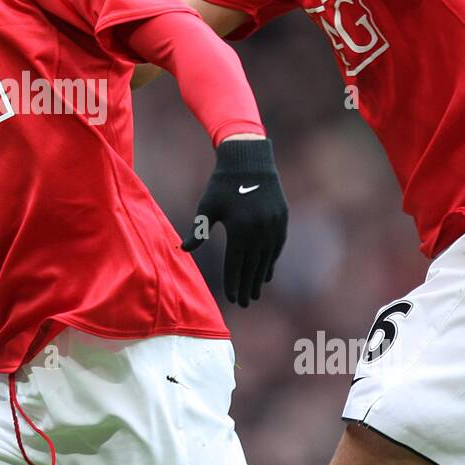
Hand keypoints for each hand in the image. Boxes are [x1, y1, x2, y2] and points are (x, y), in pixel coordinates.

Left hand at [182, 138, 287, 306]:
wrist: (250, 161)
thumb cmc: (222, 184)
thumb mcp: (207, 207)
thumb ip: (198, 231)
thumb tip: (183, 250)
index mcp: (239, 229)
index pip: (236, 265)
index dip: (234, 284)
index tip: (233, 299)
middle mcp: (259, 231)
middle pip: (252, 267)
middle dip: (248, 287)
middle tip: (245, 303)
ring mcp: (273, 226)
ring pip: (266, 260)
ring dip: (260, 278)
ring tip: (255, 293)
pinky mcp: (282, 220)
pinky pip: (276, 248)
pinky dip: (270, 262)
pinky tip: (266, 273)